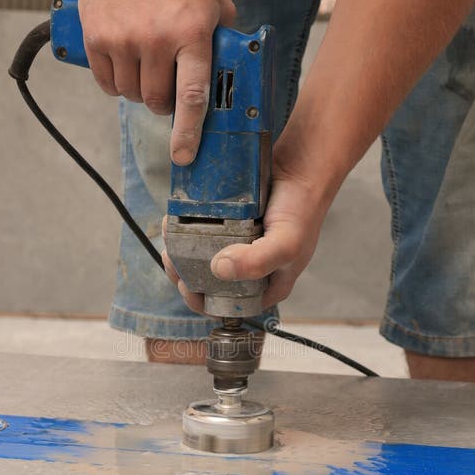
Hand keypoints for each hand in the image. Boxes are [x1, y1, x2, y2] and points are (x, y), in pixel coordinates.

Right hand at [78, 0, 235, 164]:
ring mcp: (124, 40)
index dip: (189, 132)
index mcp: (192, 32)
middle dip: (165, 103)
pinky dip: (116, 82)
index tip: (184, 156)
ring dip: (140, 91)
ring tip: (146, 64)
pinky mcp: (97, 39)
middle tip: (167, 83)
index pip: (193, 95)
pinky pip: (107, 85)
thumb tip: (237, 78)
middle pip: (159, 102)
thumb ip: (225, 39)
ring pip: (132, 96)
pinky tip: (124, 60)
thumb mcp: (214, 1)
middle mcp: (157, 39)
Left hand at [162, 159, 330, 312]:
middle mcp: (251, 270)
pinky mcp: (228, 225)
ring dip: (182, 251)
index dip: (204, 302)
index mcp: (266, 286)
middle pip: (210, 283)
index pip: (230, 307)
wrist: (301, 166)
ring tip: (172, 238)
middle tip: (173, 259)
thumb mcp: (285, 244)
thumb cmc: (301, 210)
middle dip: (186, 275)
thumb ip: (256, 262)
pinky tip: (176, 221)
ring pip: (202, 258)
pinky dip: (186, 228)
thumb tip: (218, 269)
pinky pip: (201, 232)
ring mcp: (238, 247)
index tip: (188, 286)